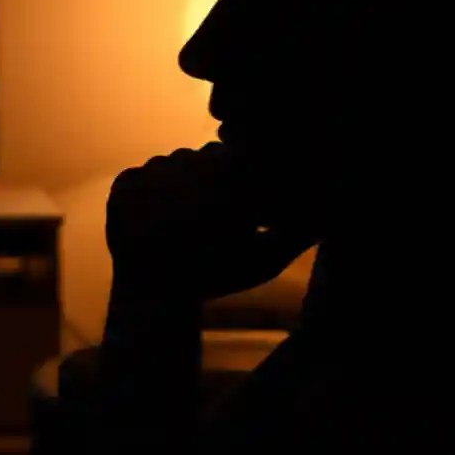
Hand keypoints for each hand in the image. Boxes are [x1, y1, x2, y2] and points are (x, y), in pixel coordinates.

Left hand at [105, 142, 318, 299]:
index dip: (242, 184)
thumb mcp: (264, 258)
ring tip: (180, 223)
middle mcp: (189, 164)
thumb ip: (298, 231)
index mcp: (227, 175)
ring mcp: (152, 170)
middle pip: (207, 158)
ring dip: (180, 185)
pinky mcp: (125, 181)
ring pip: (174, 164)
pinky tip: (157, 223)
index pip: (242, 160)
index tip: (237, 210)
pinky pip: (143, 176)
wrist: (154, 296)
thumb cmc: (218, 276)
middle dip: (210, 181)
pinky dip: (150, 195)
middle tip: (206, 219)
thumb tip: (330, 212)